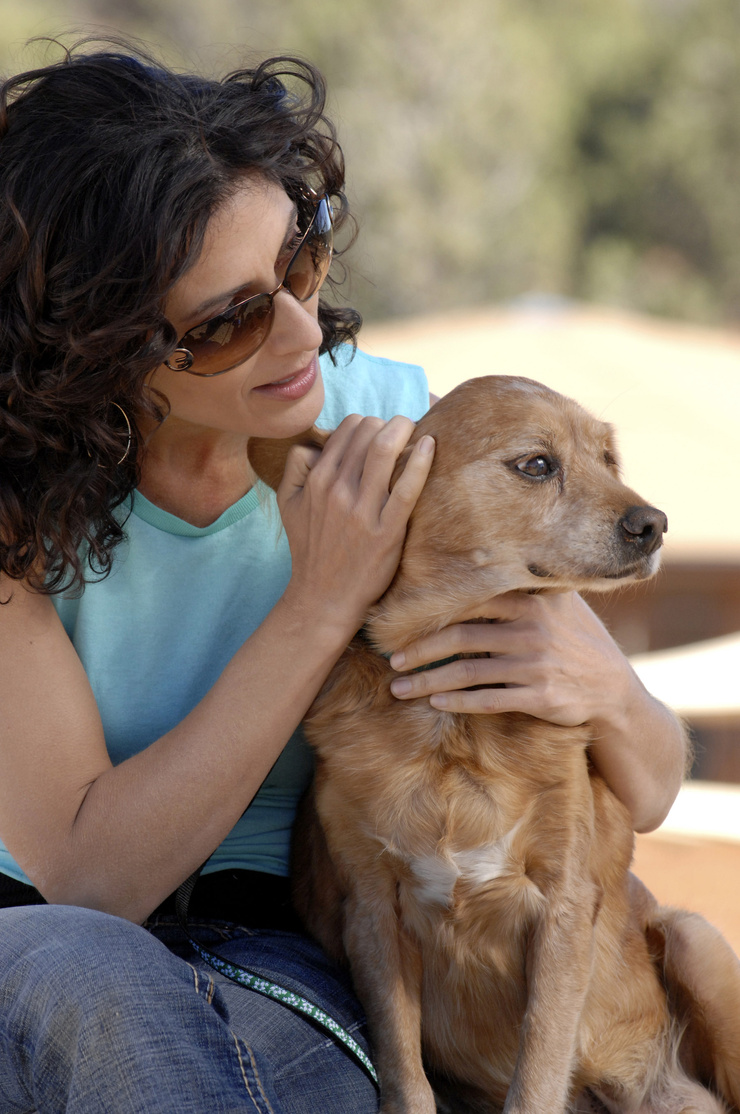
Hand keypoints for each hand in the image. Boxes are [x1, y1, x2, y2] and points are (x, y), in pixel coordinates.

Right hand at [279, 415, 434, 637]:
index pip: (349, 428)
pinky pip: (407, 486)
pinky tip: (429, 445)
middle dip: (389, 425)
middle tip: (401, 435)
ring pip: (385, 448)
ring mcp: (363, 510)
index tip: (379, 436)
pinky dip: (420, 460)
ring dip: (405, 430)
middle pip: (369, 431)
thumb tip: (317, 441)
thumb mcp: (287, 503)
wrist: (324, 596)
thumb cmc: (311, 548)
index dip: (368, 425)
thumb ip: (296, 466)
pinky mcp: (387, 531)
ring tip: (416, 433)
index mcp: (317, 480)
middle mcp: (337, 490)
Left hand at [388, 590, 688, 829]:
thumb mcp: (559, 603)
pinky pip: (488, 700)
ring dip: (428, 682)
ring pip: (468, 672)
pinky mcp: (541, 697)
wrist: (613, 689)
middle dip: (420, 650)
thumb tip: (475, 560)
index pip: (470, 601)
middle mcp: (532, 629)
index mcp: (532, 600)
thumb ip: (523, 588)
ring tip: (399, 689)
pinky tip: (435, 702)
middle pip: (460, 635)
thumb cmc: (577, 640)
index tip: (401, 623)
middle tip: (391, 660)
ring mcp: (536, 664)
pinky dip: (458, 701)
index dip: (432, 613)